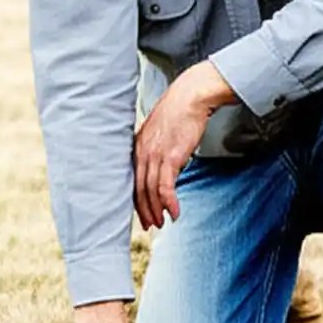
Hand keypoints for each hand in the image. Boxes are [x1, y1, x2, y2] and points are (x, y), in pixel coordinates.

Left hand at [134, 61, 237, 228]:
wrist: (190, 97)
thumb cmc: (178, 113)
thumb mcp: (158, 134)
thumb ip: (155, 151)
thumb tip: (161, 167)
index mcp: (136, 148)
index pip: (132, 181)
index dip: (136, 201)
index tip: (141, 215)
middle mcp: (141, 153)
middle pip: (138, 190)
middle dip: (144, 212)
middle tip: (151, 226)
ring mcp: (154, 156)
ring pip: (150, 192)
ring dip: (156, 211)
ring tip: (163, 223)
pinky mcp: (170, 157)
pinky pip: (165, 187)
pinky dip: (169, 203)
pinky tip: (175, 213)